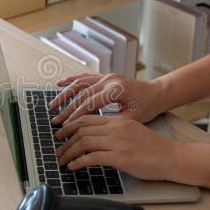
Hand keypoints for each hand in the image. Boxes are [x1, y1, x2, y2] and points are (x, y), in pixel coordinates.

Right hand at [48, 73, 164, 124]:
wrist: (157, 93)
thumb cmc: (148, 107)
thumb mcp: (133, 119)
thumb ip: (112, 122)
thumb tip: (93, 133)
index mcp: (116, 89)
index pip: (90, 103)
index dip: (76, 116)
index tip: (66, 127)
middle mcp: (109, 80)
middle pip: (81, 94)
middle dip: (66, 109)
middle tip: (56, 121)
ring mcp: (106, 76)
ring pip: (80, 83)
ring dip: (64, 94)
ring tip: (52, 105)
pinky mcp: (105, 76)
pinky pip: (85, 77)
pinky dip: (72, 80)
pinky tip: (60, 84)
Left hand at [54, 115, 178, 181]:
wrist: (172, 157)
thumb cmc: (154, 148)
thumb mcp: (132, 132)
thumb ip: (114, 132)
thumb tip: (95, 139)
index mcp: (118, 121)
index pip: (87, 119)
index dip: (70, 126)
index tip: (61, 133)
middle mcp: (116, 128)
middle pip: (82, 130)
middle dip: (65, 140)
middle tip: (57, 148)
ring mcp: (118, 142)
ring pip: (84, 143)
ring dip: (69, 152)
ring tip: (62, 160)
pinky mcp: (120, 158)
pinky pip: (92, 158)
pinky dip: (78, 162)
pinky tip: (73, 166)